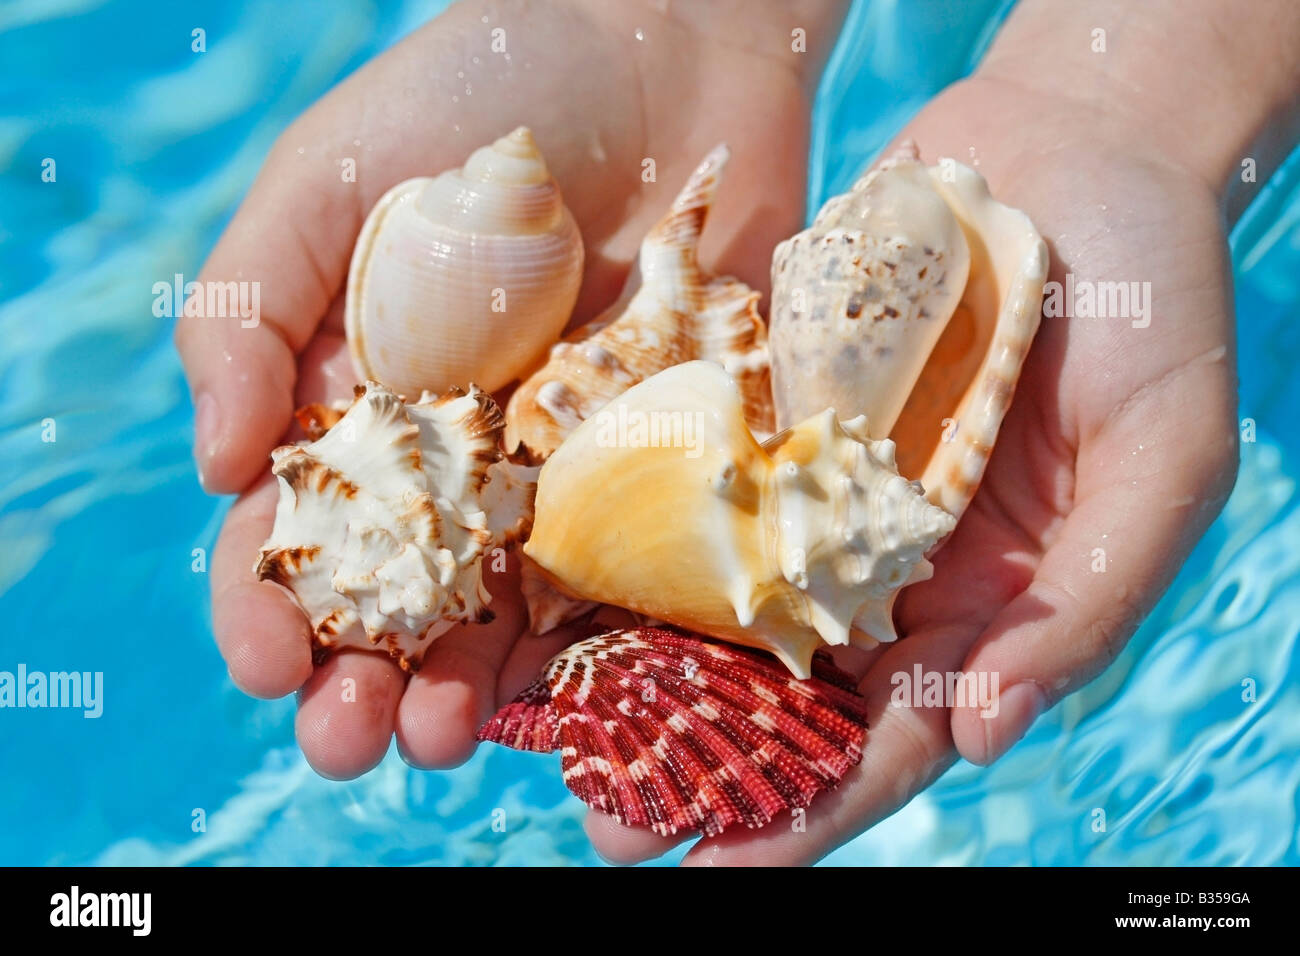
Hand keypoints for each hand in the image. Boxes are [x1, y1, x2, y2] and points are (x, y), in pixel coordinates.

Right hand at [175, 0, 841, 777]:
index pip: (296, 526)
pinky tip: (566, 694)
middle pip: (396, 595)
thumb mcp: (330, 180)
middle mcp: (455, 454)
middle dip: (362, 676)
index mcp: (359, 398)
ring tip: (443, 739)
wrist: (669, 49)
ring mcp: (558, 468)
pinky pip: (624, 573)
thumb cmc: (482, 92)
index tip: (269, 661)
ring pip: (503, 609)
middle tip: (350, 742)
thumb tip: (214, 466)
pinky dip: (593, 641)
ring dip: (465, 685)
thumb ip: (250, 310)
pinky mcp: (660, 463)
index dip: (269, 603)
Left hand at [589, 0, 1299, 861]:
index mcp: (984, 601)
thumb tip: (981, 736)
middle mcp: (887, 561)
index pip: (893, 732)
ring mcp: (817, 486)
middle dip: (705, 762)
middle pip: (787, 688)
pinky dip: (637, 535)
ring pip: (721, 599)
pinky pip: (692, 484)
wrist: (1074, 148)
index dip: (817, 807)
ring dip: (647, 672)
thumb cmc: (1156, 302)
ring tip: (557, 737)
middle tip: (613, 829)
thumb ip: (1085, 607)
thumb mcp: (1167, 459)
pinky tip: (564, 584)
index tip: (728, 863)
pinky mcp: (764, 412)